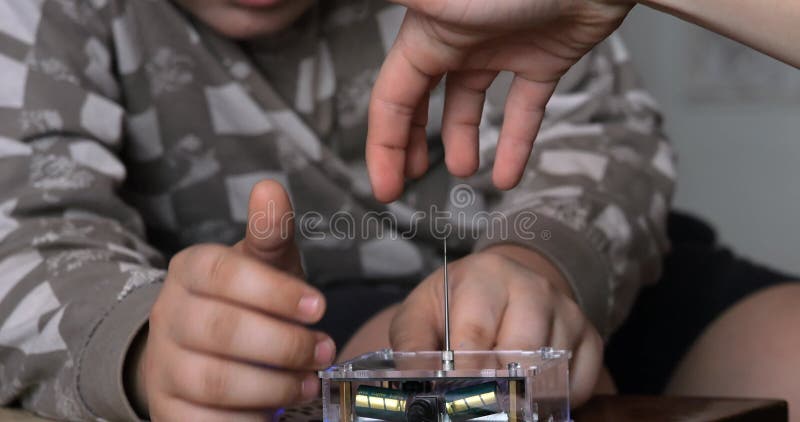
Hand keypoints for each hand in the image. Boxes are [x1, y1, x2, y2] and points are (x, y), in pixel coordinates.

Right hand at [135, 180, 335, 420]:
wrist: (200, 350)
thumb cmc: (245, 301)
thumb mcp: (262, 264)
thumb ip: (270, 232)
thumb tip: (270, 187)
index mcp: (191, 270)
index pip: (222, 274)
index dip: (274, 292)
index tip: (320, 307)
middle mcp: (168, 315)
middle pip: (220, 329)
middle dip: (283, 344)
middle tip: (324, 350)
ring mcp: (163, 365)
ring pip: (213, 379)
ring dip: (273, 385)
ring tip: (310, 381)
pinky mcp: (167, 410)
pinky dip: (247, 420)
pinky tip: (276, 412)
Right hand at [366, 0, 631, 201]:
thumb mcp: (438, 1)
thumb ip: (399, 6)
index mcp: (427, 36)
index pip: (392, 100)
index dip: (384, 145)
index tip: (386, 190)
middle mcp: (460, 43)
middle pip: (423, 104)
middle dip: (412, 144)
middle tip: (413, 180)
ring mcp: (502, 51)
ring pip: (470, 108)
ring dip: (462, 142)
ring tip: (466, 172)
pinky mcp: (545, 60)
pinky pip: (524, 109)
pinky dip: (516, 143)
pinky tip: (508, 177)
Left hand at [389, 245, 602, 405]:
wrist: (499, 284)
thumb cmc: (454, 304)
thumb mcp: (421, 315)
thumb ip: (412, 348)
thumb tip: (417, 386)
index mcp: (485, 276)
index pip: (476, 333)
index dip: (465, 373)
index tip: (455, 398)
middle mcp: (533, 288)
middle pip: (522, 352)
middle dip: (497, 386)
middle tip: (480, 404)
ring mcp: (566, 311)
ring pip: (552, 370)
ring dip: (525, 394)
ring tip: (500, 399)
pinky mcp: (589, 335)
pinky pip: (579, 382)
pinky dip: (555, 398)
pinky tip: (529, 393)